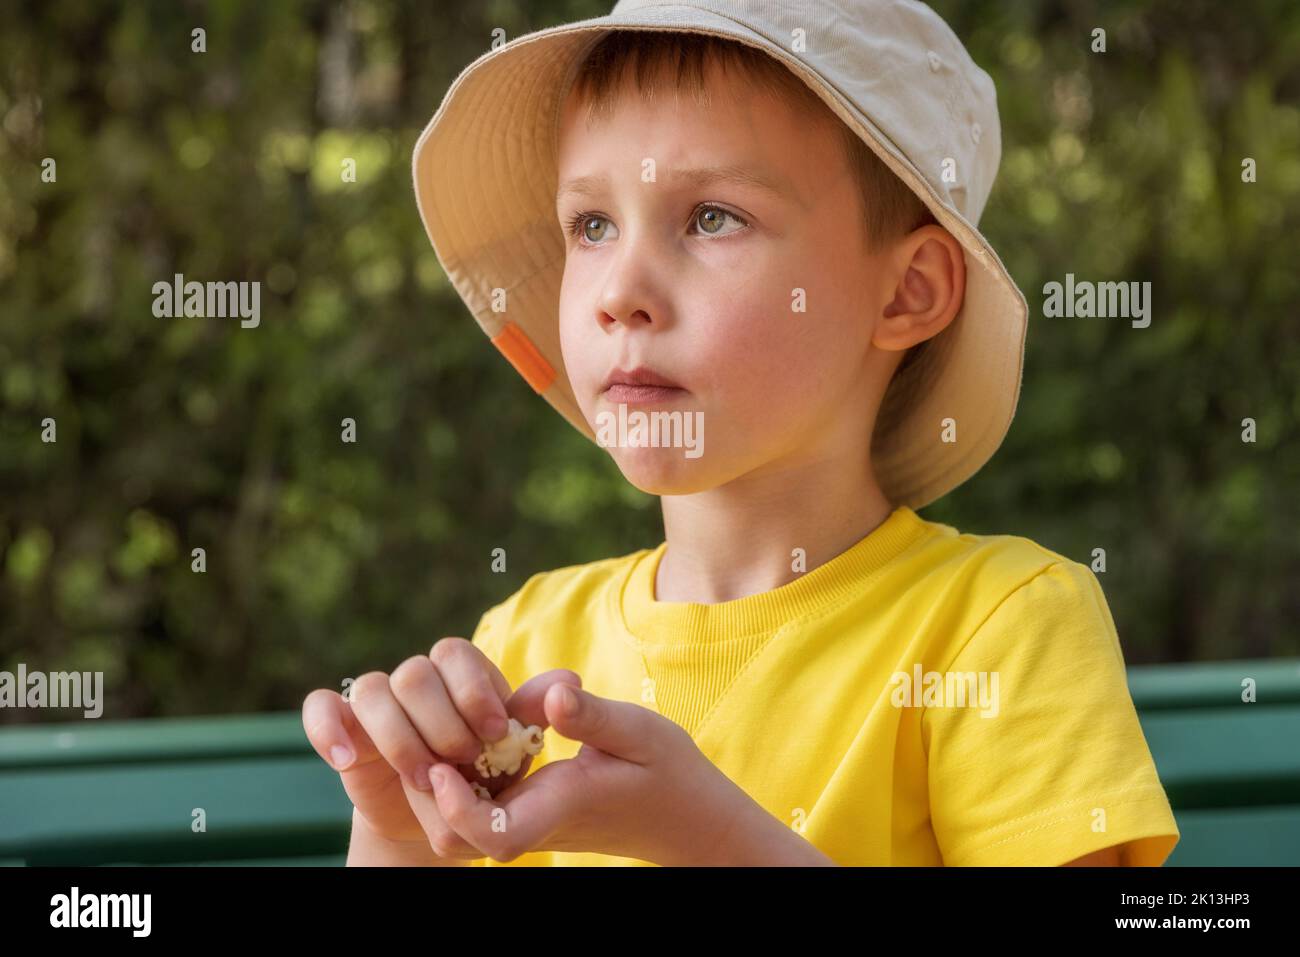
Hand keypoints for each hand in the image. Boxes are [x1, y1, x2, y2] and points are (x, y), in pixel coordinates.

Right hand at [302, 637, 578, 849]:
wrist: (446, 811)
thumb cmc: (488, 770)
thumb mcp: (515, 747)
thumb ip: (534, 713)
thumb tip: (568, 680)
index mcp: (459, 671)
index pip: (455, 653)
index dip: (473, 690)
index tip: (495, 733)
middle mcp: (417, 678)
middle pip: (414, 674)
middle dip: (440, 722)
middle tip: (463, 762)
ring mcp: (377, 701)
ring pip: (372, 689)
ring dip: (399, 737)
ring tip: (424, 777)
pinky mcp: (343, 728)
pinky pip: (321, 708)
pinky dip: (328, 728)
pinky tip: (347, 759)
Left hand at [424, 682, 772, 864]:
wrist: (685, 816)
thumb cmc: (667, 770)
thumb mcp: (640, 730)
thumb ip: (595, 716)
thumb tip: (554, 694)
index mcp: (560, 805)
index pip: (494, 834)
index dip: (457, 808)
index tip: (445, 765)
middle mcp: (536, 820)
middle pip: (456, 839)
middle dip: (428, 794)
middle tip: (428, 735)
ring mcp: (528, 821)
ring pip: (458, 829)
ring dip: (439, 785)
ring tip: (446, 730)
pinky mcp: (526, 813)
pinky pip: (475, 810)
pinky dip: (459, 778)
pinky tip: (473, 735)